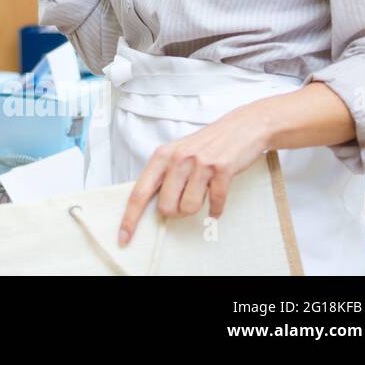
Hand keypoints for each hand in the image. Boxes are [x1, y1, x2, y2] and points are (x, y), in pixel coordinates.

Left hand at [117, 105, 271, 245]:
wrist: (241, 128)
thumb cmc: (205, 145)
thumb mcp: (177, 153)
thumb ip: (163, 176)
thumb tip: (152, 206)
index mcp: (161, 156)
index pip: (139, 192)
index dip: (130, 217)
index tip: (124, 237)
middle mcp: (177, 158)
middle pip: (166, 206)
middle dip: (175, 211)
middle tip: (185, 200)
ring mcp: (200, 163)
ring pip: (189, 207)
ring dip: (197, 208)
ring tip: (202, 194)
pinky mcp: (222, 169)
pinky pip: (215, 203)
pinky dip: (216, 210)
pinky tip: (216, 202)